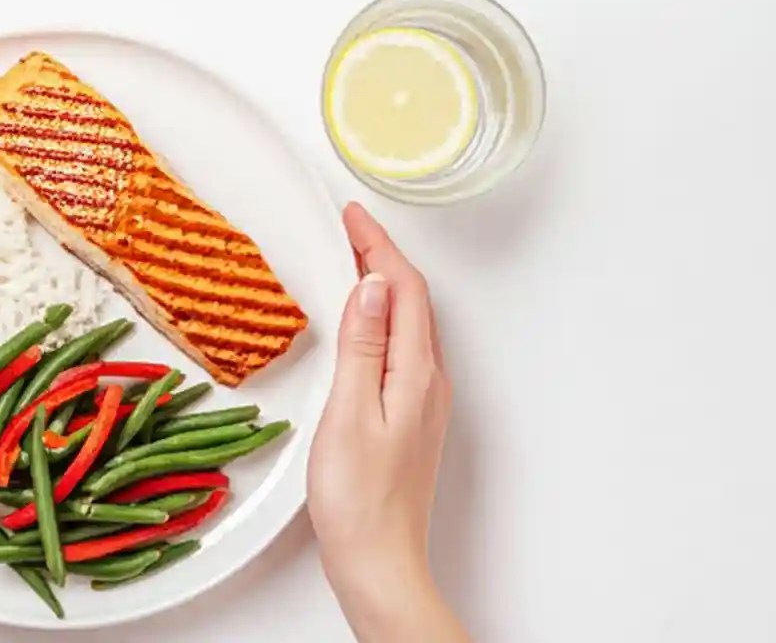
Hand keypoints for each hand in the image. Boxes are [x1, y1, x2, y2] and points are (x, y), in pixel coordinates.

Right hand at [308, 203, 466, 641]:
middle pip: (411, 300)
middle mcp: (428, 382)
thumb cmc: (358, 499)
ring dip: (382, 286)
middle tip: (348, 227)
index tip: (351, 215)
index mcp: (414, 373)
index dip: (377, 245)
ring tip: (352, 260)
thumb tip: (371, 285)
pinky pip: (400, 348)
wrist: (378, 560)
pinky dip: (381, 319)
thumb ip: (362, 345)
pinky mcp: (409, 418)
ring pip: (407, 323)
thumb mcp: (349, 413)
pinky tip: (360, 323)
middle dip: (382, 256)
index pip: (401, 290)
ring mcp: (422, 401)